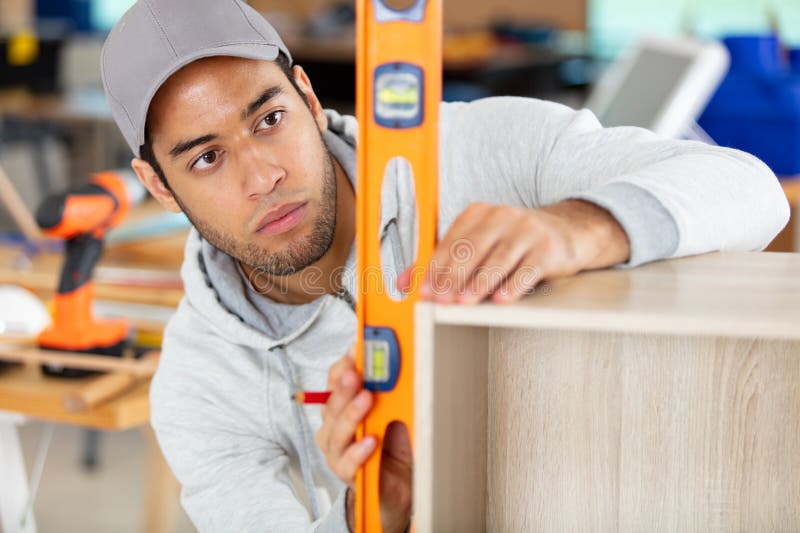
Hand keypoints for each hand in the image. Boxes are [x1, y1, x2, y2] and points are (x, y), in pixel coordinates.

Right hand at [316, 346, 411, 532]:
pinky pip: (347, 463)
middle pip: (331, 405)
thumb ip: (388, 388)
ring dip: (351, 415)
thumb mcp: (394, 409)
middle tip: (357, 376)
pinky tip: (371, 440)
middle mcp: (333, 428)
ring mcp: (337, 453)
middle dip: (344, 388)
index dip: (343, 366)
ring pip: (335, 433)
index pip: (333, 382)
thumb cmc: (393, 441)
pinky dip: (358, 451)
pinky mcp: (348, 475)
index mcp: (341, 406)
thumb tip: (394, 358)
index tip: (356, 351)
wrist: (400, 481)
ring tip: (366, 401)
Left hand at [397, 200, 629, 303]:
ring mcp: (528, 230)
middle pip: (472, 249)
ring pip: (498, 259)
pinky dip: (514, 285)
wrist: (566, 232)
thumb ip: (443, 261)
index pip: (451, 241)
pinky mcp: (549, 248)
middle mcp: (502, 216)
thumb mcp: (479, 245)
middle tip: (439, 300)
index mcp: (479, 213)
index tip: (423, 291)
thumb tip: (403, 283)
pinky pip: (529, 269)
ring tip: (463, 302)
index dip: (435, 267)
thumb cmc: (514, 243)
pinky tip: (501, 299)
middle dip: (453, 277)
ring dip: (479, 283)